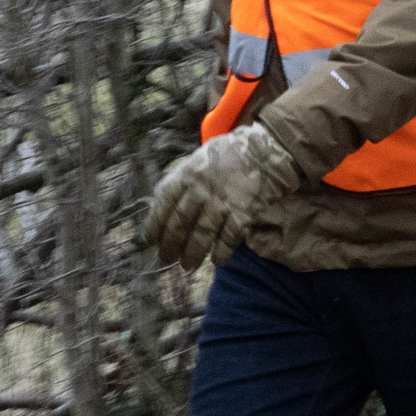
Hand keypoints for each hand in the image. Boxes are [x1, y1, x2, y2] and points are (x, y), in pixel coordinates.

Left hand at [145, 124, 303, 270]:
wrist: (265, 150)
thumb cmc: (229, 155)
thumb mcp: (198, 160)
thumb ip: (181, 181)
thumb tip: (162, 205)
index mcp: (186, 175)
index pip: (163, 204)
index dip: (154, 225)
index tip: (149, 241)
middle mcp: (200, 190)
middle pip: (180, 223)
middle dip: (170, 244)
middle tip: (166, 258)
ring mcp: (222, 202)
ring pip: (201, 234)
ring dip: (192, 253)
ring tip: (187, 265)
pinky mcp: (243, 212)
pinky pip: (229, 237)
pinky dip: (222, 251)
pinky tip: (217, 260)